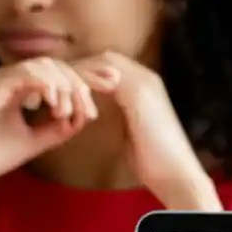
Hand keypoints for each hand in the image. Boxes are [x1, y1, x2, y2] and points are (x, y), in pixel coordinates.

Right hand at [0, 57, 99, 194]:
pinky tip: (57, 104)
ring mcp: (1, 78)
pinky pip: (27, 74)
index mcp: (21, 87)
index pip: (60, 75)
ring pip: (45, 66)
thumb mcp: (34, 142)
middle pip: (58, 66)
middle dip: (84, 80)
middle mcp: (12, 78)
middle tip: (101, 99)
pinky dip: (47, 85)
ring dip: (65, 86)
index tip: (112, 86)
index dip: (87, 78)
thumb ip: (57, 128)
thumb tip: (81, 118)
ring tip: (71, 110)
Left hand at [72, 51, 221, 210]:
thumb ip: (121, 116)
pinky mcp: (139, 94)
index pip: (110, 65)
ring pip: (103, 63)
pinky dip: (84, 84)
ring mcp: (145, 83)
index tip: (65, 86)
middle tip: (55, 82)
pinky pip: (104, 77)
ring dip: (78, 73)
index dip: (87, 72)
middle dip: (79, 67)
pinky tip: (68, 97)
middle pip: (104, 57)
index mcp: (146, 85)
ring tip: (56, 88)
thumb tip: (100, 114)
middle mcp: (147, 77)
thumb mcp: (133, 131)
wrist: (176, 174)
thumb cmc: (155, 160)